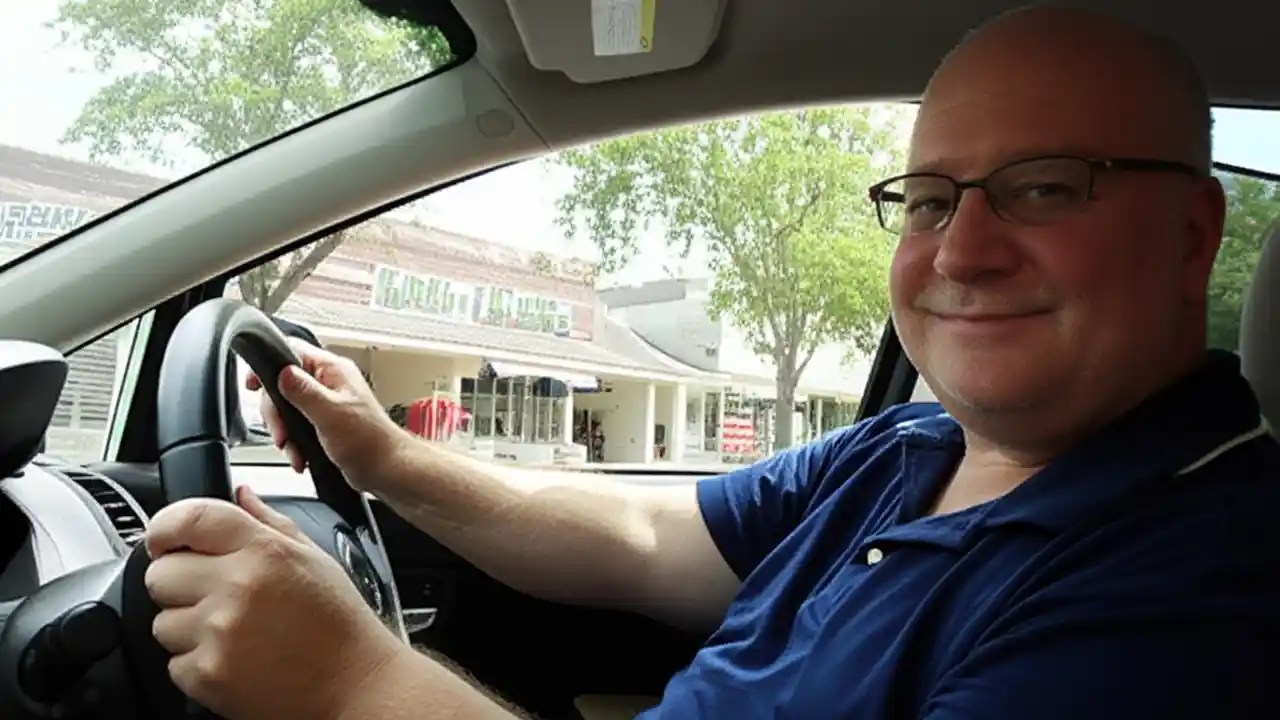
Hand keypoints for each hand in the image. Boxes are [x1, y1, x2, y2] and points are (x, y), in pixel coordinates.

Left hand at [144, 486, 406, 719]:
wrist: (354, 684)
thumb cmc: (337, 622)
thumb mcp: (313, 558)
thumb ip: (268, 522)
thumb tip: (239, 494)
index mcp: (263, 550)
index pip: (188, 518)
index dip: (164, 527)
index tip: (163, 540)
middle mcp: (238, 586)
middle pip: (160, 573)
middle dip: (177, 582)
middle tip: (211, 595)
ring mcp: (219, 633)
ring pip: (160, 621)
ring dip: (185, 627)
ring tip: (230, 632)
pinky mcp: (208, 675)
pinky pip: (173, 662)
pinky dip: (195, 664)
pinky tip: (233, 659)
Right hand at [245, 338, 405, 489]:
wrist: (386, 470)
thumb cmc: (369, 442)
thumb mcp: (330, 414)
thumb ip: (303, 391)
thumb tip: (282, 373)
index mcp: (333, 371)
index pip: (292, 352)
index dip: (269, 366)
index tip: (253, 385)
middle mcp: (329, 383)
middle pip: (283, 385)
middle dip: (277, 413)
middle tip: (282, 433)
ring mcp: (327, 403)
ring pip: (289, 409)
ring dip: (286, 432)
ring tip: (294, 450)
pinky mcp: (326, 423)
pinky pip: (298, 426)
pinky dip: (295, 442)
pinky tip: (300, 456)